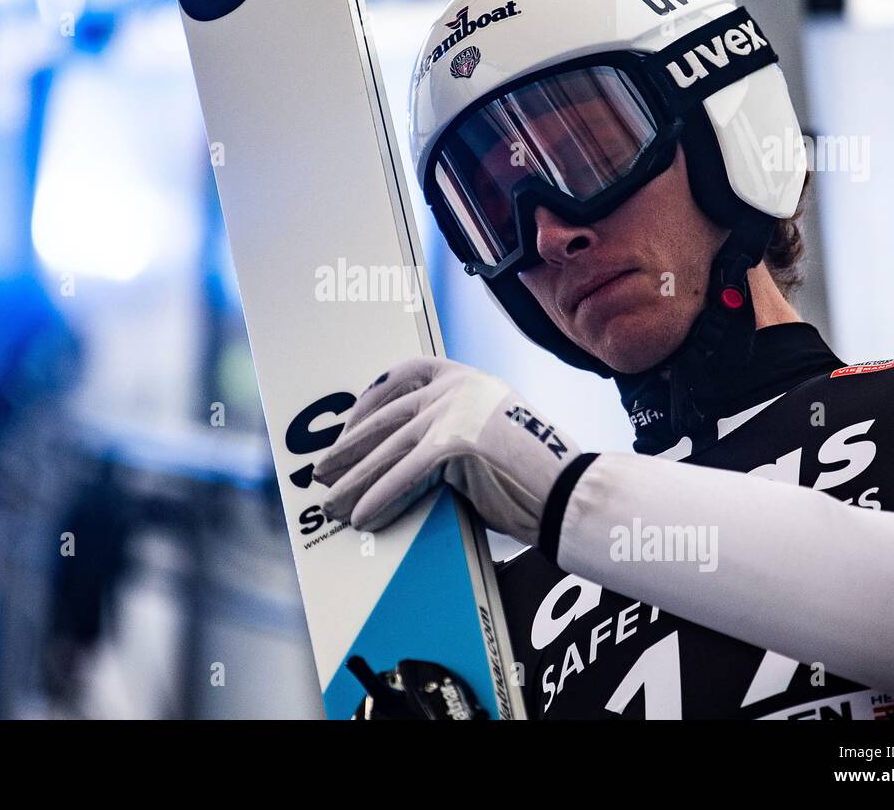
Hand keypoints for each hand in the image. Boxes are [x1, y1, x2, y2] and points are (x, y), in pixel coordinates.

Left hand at [311, 357, 582, 543]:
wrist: (571, 493)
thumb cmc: (531, 478)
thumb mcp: (482, 440)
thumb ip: (443, 439)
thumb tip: (390, 463)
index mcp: (466, 377)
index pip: (403, 375)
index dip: (369, 401)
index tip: (347, 426)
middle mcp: (457, 385)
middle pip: (386, 418)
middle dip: (349, 450)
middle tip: (322, 474)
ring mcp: (454, 410)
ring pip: (388, 448)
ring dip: (354, 480)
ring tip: (331, 505)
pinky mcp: (454, 441)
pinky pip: (405, 473)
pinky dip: (380, 497)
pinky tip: (363, 518)